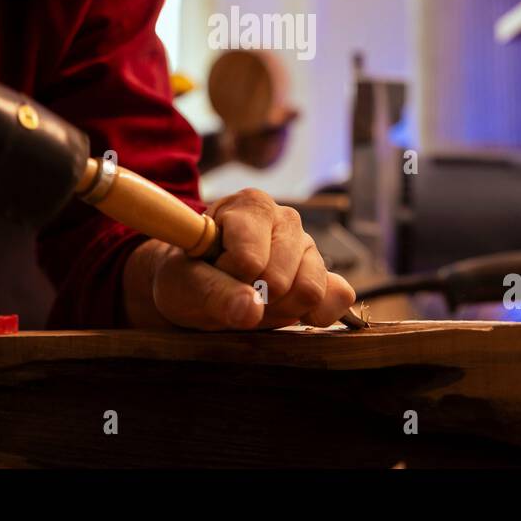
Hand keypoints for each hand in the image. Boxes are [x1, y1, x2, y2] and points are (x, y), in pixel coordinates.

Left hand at [124, 188, 355, 329]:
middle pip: (281, 279)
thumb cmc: (188, 275)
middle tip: (233, 291)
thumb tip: (251, 310)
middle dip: (254, 298)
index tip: (212, 272)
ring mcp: (310, 245)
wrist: (198, 283)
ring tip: (255, 299)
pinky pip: (337, 298)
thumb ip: (213, 292)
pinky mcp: (326, 272)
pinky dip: (312, 315)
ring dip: (279, 310)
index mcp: (251, 206)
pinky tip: (284, 310)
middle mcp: (286, 218)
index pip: (248, 260)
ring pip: (309, 291)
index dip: (227, 279)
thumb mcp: (183, 284)